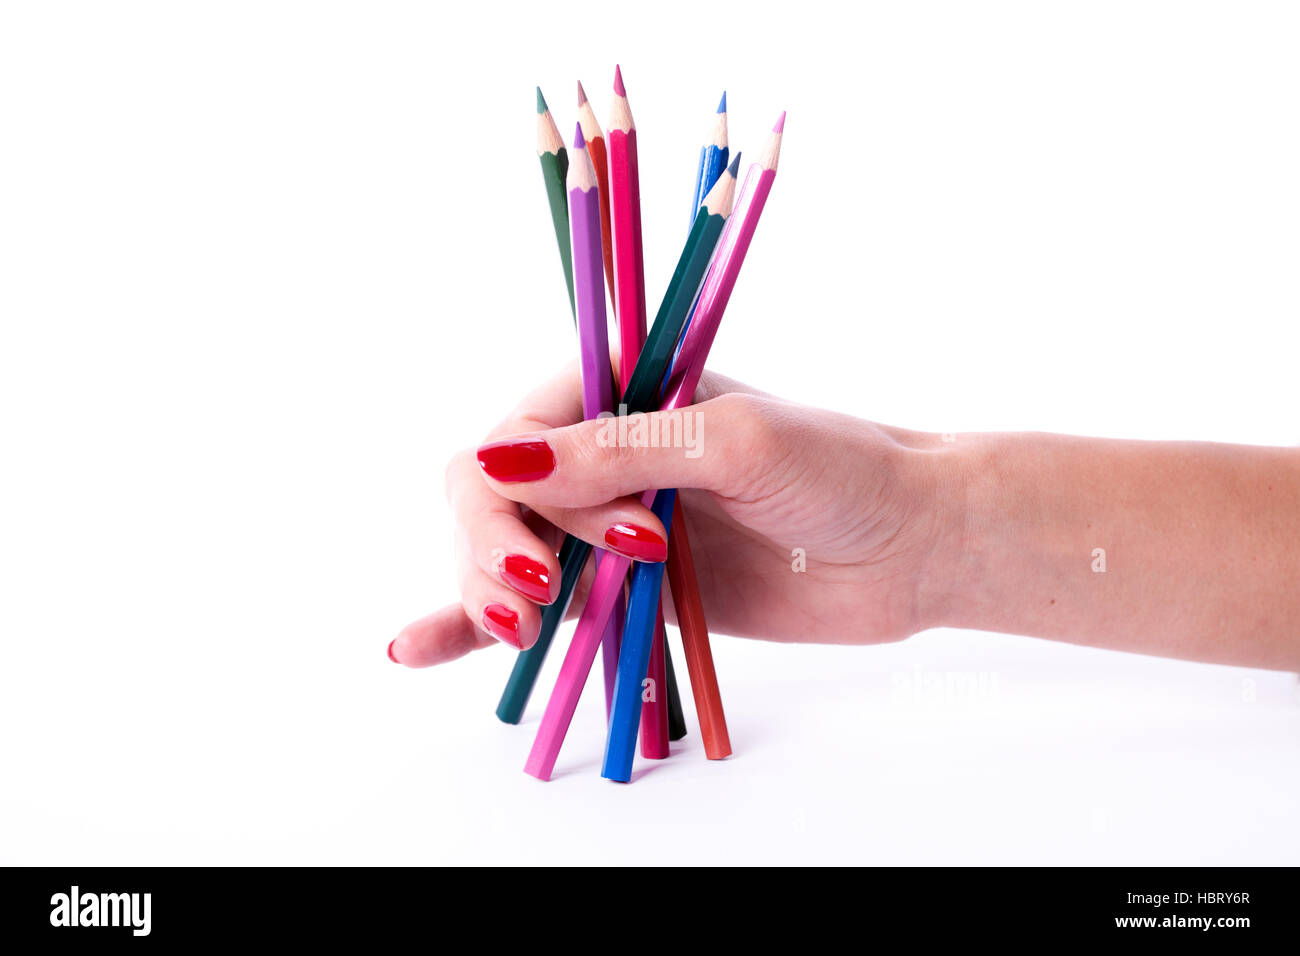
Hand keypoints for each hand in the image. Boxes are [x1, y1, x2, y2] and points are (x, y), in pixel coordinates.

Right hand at [389, 362, 952, 665]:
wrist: (909, 544)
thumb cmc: (841, 469)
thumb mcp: (733, 440)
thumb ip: (620, 451)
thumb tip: (499, 462)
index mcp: (615, 394)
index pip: (507, 440)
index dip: (504, 500)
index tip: (549, 554)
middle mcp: (599, 456)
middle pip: (488, 503)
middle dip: (495, 554)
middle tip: (544, 598)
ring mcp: (606, 527)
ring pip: (503, 560)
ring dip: (488, 596)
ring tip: (525, 633)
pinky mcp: (623, 590)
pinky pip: (538, 609)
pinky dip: (473, 628)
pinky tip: (418, 649)